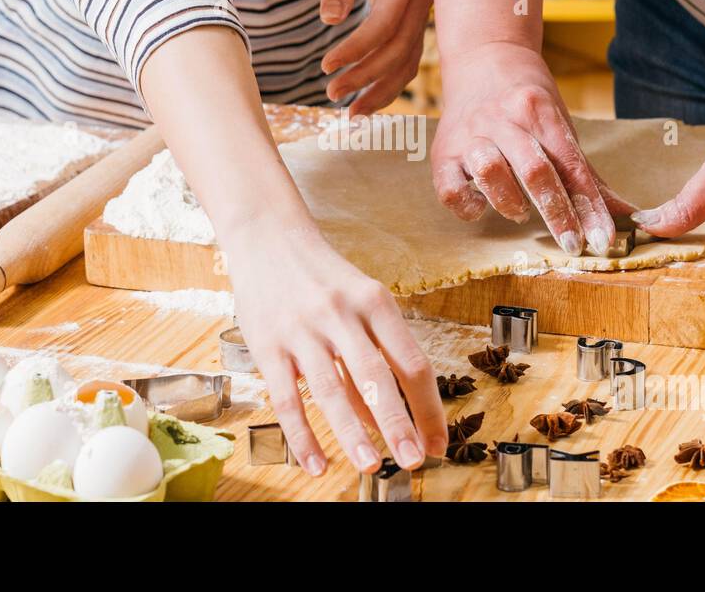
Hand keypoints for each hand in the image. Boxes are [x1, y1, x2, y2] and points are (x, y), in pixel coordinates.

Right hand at [221, 221, 447, 474]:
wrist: (267, 238)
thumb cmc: (322, 278)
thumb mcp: (359, 303)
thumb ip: (372, 356)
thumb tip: (384, 419)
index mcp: (375, 302)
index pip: (412, 362)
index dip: (428, 407)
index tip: (436, 443)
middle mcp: (341, 314)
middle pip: (376, 376)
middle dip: (398, 423)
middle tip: (413, 460)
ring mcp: (302, 330)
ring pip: (330, 390)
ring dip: (352, 434)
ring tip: (370, 467)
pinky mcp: (267, 346)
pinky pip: (287, 399)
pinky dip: (303, 436)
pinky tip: (317, 464)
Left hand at [321, 0, 431, 114]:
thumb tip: (329, 19)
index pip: (383, 26)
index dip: (355, 51)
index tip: (325, 66)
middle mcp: (423, 2)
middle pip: (398, 52)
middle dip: (365, 78)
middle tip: (330, 94)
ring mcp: (425, 17)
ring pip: (407, 64)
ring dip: (380, 92)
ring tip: (350, 114)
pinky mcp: (418, 28)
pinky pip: (407, 63)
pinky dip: (389, 85)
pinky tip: (367, 102)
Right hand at [431, 41, 634, 255]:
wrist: (483, 57)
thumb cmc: (527, 100)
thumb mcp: (560, 124)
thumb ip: (585, 173)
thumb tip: (625, 212)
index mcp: (539, 112)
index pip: (570, 166)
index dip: (588, 206)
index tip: (601, 239)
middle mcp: (504, 120)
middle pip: (535, 171)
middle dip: (557, 213)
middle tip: (571, 244)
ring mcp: (470, 135)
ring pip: (490, 172)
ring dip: (510, 202)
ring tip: (520, 212)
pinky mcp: (443, 152)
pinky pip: (450, 188)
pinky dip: (467, 205)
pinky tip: (481, 206)